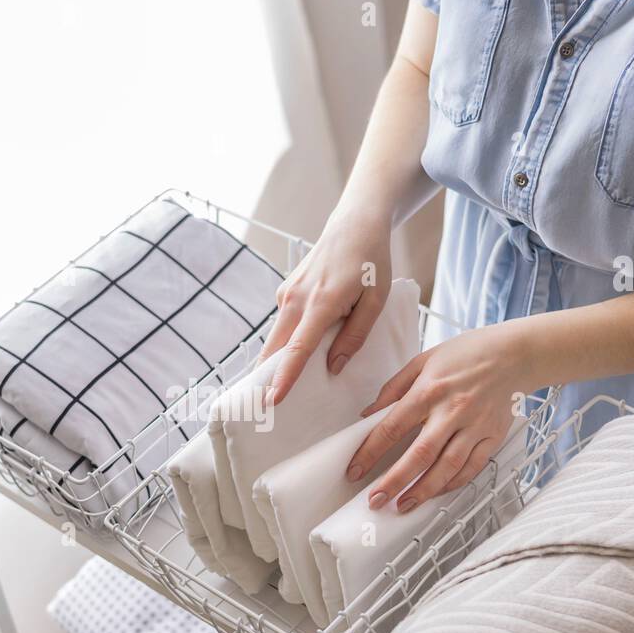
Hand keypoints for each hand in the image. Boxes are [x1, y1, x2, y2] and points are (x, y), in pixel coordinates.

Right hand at [258, 206, 392, 404]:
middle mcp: (296, 299)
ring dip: (272, 361)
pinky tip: (293, 353)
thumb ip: (354, 336)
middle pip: (274, 347)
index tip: (271, 399)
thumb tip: (333, 367)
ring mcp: (287, 293)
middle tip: (258, 407)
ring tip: (270, 389)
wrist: (355, 225)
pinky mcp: (286, 291)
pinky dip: (284, 342)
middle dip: (264, 377)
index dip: (284, 377)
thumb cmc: (371, 263)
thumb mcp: (375, 302)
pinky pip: (282, 324)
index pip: (297, 348)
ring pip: (275, 337)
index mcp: (321, 304)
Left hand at [346, 323, 527, 511]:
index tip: (355, 470)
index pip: (393, 427)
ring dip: (423, 491)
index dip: (371, 452)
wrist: (515, 353)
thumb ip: (393, 389)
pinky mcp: (493, 436)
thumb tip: (369, 415)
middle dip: (395, 481)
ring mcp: (475, 426)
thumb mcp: (422, 361)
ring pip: (448, 467)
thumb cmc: (467, 354)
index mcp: (429, 390)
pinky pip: (472, 467)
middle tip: (376, 500)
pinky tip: (436, 493)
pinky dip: (453, 484)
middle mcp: (452, 411)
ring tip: (403, 505)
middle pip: (420, 454)